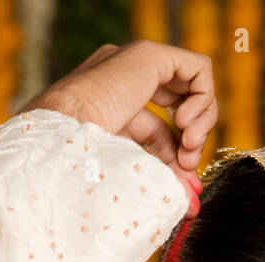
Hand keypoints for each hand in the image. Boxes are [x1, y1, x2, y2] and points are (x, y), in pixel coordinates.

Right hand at [20, 40, 215, 202]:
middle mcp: (122, 81)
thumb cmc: (81, 168)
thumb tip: (192, 202)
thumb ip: (160, 179)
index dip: (178, 160)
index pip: (158, 133)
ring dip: (201, 122)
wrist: (61, 145)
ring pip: (192, 86)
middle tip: (189, 164)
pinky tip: (184, 123)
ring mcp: (133, 65)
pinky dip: (203, 98)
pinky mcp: (149, 56)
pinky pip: (198, 69)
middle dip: (192, 141)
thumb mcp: (130, 174)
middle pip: (177, 108)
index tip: (187, 189)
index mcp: (109, 108)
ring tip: (188, 145)